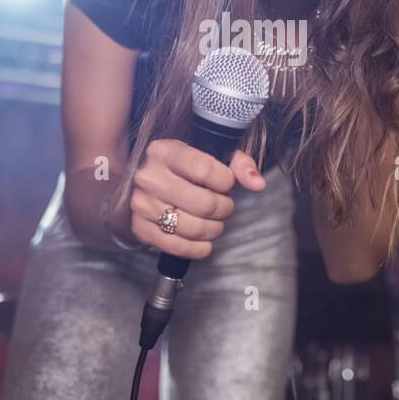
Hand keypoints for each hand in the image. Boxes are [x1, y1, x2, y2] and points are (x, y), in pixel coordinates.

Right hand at [125, 139, 265, 258]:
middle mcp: (148, 177)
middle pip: (203, 204)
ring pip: (193, 228)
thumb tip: (257, 183)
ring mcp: (141, 204)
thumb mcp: (211, 156)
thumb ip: (239, 164)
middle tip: (224, 206)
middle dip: (224, 208)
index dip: (225, 181)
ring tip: (215, 222)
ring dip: (214, 229)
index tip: (226, 183)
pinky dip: (199, 248)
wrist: (149, 185)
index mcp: (164, 151)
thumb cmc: (186, 169)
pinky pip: (179, 247)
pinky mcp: (141, 229)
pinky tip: (205, 241)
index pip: (205, 170)